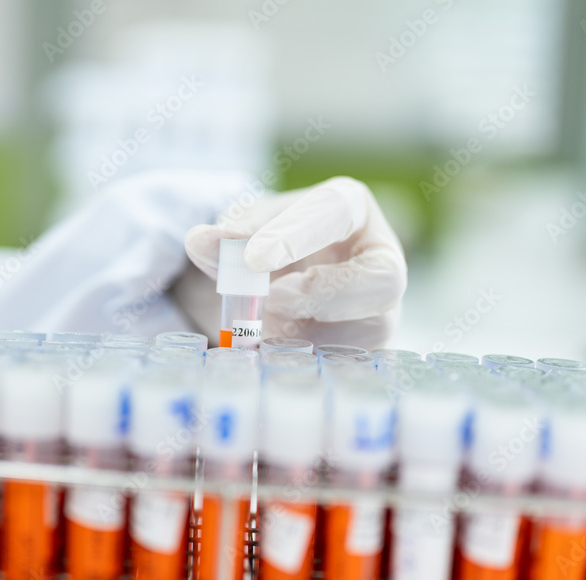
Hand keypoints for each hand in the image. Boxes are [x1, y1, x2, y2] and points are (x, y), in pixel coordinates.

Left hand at [181, 176, 406, 348]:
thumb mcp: (245, 234)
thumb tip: (200, 241)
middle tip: (272, 300)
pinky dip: (310, 362)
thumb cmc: (267, 246)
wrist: (270, 285)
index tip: (253, 258)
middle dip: (324, 293)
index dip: (296, 235)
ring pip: (371, 330)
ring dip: (310, 334)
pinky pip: (353, 365)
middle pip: (385, 279)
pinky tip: (275, 356)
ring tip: (263, 329)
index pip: (336, 211)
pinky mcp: (371, 351)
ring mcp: (382, 310)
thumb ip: (226, 240)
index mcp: (349, 208)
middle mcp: (379, 259)